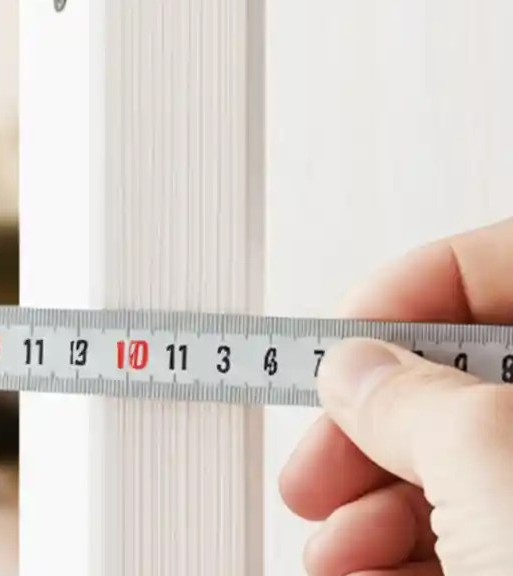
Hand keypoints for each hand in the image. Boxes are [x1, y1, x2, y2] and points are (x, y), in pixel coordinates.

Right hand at [280, 218, 512, 575]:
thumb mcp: (497, 469)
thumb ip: (417, 398)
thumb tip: (361, 368)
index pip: (512, 266)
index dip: (420, 290)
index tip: (343, 340)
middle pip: (479, 382)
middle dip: (378, 427)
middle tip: (320, 459)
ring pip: (469, 473)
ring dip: (376, 508)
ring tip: (331, 549)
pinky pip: (477, 538)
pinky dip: (404, 559)